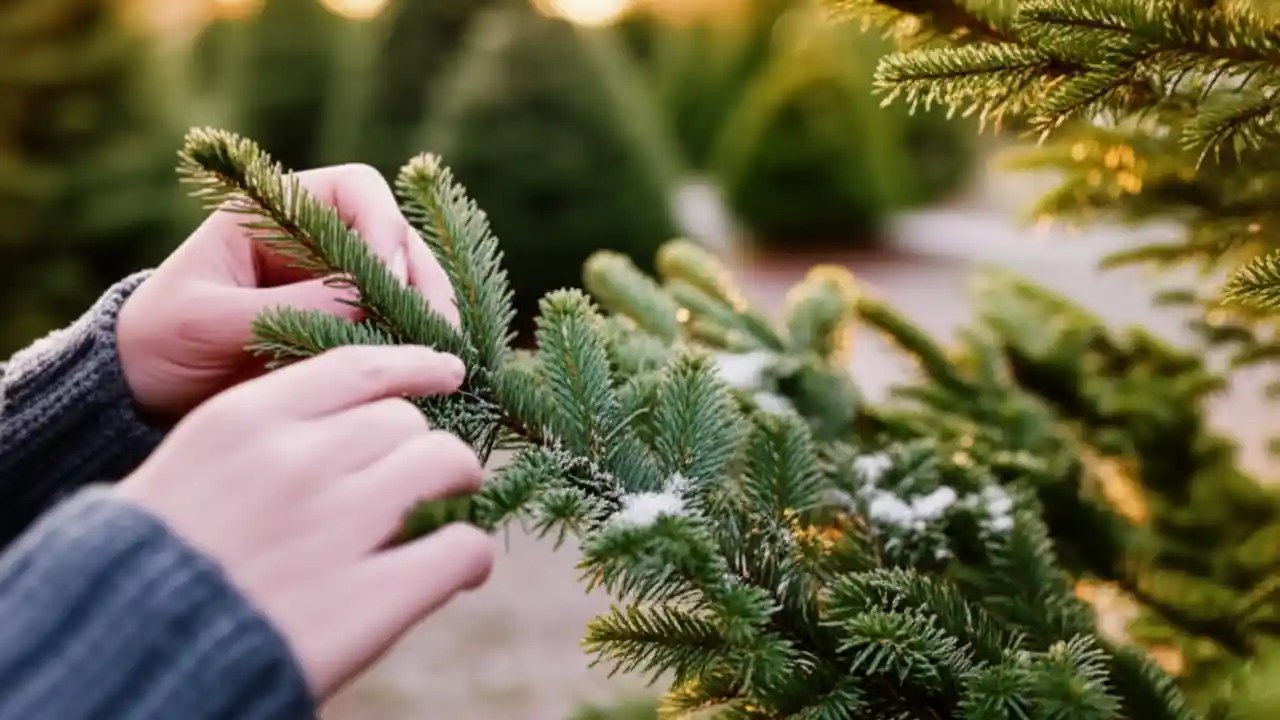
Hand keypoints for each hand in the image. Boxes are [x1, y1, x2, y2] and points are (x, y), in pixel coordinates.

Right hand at [116, 345, 493, 696]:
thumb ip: (267, 437)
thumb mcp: (191, 468)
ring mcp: (336, 526)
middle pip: (407, 420)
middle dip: (423, 446)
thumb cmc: (148, 565)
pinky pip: (460, 547)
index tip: (447, 374)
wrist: (122, 654)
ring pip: (446, 464)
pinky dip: (469, 556)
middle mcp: (296, 460)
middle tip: (425, 479)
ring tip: (447, 516)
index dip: (414, 366)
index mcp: (243, 421)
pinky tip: (457, 571)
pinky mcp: (369, 598)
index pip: (358, 366)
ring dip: (457, 488)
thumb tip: (352, 425)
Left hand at [117, 164, 458, 417]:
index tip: (384, 280)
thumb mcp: (208, 320)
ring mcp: (342, 286)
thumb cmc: (162, 341)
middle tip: (433, 330)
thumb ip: (286, 307)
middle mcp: (320, 241)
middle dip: (422, 280)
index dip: (381, 225)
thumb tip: (367, 307)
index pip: (356, 189)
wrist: (147, 392)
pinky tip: (432, 375)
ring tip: (440, 359)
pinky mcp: (354, 332)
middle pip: (399, 238)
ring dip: (433, 316)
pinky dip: (423, 346)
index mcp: (277, 212)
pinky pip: (405, 326)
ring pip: (414, 283)